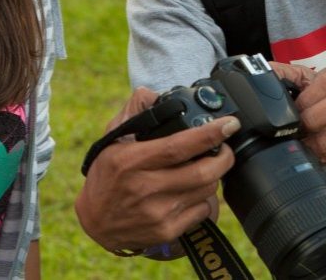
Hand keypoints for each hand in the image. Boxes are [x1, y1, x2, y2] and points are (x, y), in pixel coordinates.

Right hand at [75, 87, 240, 252]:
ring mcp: (157, 212)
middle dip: (223, 157)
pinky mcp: (166, 231)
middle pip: (202, 172)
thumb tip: (154, 94)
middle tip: (224, 148)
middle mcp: (145, 188)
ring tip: (204, 169)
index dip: (209, 134)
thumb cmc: (107, 175)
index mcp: (132, 160)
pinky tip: (192, 192)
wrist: (96, 222)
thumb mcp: (112, 140)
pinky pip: (202, 212)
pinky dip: (204, 199)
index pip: (178, 146)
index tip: (229, 124)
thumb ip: (134, 113)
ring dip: (212, 177)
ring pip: (206, 191)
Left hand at [293, 67, 325, 165]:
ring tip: (301, 139)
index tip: (295, 107)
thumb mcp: (322, 79)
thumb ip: (291, 75)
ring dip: (306, 144)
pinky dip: (318, 156)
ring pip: (323, 143)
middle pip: (319, 117)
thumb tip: (264, 70)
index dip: (304, 99)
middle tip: (295, 127)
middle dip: (302, 125)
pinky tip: (315, 149)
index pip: (323, 84)